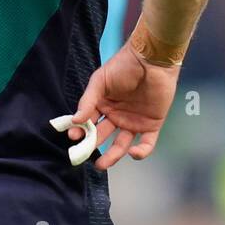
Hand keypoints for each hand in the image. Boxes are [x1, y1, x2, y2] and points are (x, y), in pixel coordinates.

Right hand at [68, 22, 183, 169]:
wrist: (152, 59)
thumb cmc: (124, 66)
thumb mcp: (100, 80)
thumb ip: (88, 100)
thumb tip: (75, 120)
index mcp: (103, 105)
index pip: (88, 122)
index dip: (80, 131)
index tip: (73, 137)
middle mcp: (116, 116)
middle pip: (102, 136)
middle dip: (92, 146)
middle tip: (84, 155)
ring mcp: (133, 121)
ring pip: (121, 144)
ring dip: (113, 156)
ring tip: (102, 164)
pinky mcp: (151, 125)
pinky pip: (147, 143)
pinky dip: (141, 152)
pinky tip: (132, 152)